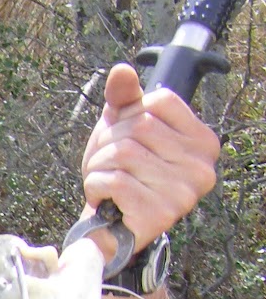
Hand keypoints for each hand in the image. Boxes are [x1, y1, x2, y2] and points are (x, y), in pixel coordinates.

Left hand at [78, 62, 219, 253]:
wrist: (109, 227)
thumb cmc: (121, 175)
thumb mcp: (122, 130)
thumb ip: (124, 100)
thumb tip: (121, 70)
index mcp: (202, 141)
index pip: (159, 101)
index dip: (127, 114)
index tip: (122, 136)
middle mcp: (201, 166)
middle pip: (139, 127)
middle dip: (107, 142)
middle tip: (105, 163)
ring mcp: (184, 192)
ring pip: (123, 153)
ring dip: (98, 165)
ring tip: (104, 180)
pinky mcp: (159, 214)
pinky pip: (115, 181)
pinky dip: (95, 185)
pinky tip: (103, 197)